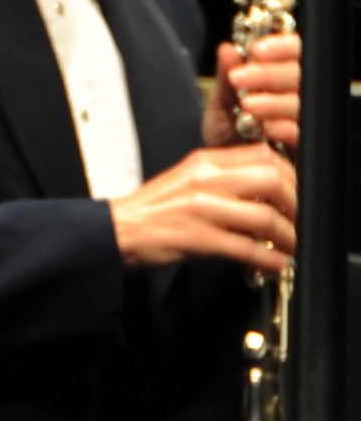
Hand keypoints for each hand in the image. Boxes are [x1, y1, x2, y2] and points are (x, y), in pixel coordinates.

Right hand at [108, 142, 296, 268]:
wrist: (117, 229)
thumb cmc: (154, 210)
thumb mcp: (190, 180)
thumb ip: (226, 178)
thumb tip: (269, 191)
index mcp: (204, 161)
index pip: (264, 155)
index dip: (292, 175)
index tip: (299, 194)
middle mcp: (205, 179)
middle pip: (272, 180)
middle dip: (297, 204)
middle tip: (302, 221)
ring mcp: (201, 208)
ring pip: (264, 217)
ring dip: (288, 237)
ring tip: (293, 248)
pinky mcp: (197, 237)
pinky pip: (245, 247)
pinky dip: (269, 259)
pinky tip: (276, 265)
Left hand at [201, 34, 300, 150]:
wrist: (229, 182)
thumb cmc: (228, 143)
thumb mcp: (221, 108)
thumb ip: (225, 79)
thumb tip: (227, 49)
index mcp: (281, 83)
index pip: (296, 54)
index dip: (282, 46)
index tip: (256, 50)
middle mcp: (298, 101)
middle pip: (303, 75)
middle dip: (270, 73)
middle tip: (239, 78)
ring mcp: (306, 125)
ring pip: (306, 104)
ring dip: (276, 101)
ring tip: (248, 105)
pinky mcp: (308, 151)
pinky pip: (308, 135)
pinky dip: (288, 128)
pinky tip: (268, 127)